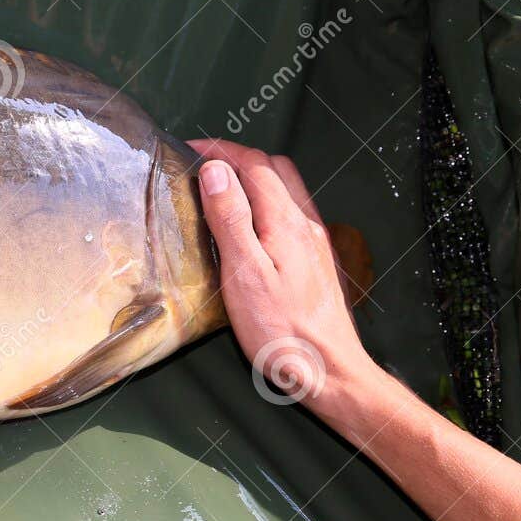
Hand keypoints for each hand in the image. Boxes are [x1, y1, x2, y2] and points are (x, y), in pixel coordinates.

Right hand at [188, 139, 376, 414]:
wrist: (330, 371)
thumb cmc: (282, 331)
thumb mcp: (244, 273)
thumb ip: (230, 218)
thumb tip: (215, 171)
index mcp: (286, 221)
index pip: (254, 165)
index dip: (221, 150)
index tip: (190, 149)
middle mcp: (307, 224)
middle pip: (276, 169)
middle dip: (239, 158)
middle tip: (204, 166)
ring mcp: (316, 242)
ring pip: (287, 190)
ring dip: (255, 179)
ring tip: (222, 190)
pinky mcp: (318, 261)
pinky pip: (292, 214)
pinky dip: (267, 203)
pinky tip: (252, 227)